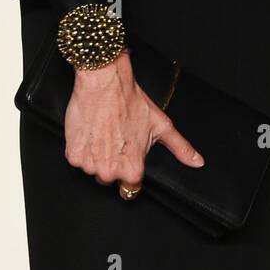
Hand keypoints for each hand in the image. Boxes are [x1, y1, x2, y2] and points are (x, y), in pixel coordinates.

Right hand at [66, 48, 203, 186]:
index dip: (131, 168)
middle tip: (118, 139)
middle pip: (110, 178)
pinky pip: (78, 159)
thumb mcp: (162, 126)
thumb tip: (197, 162)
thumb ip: (180, 148)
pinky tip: (93, 132)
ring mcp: (89, 164)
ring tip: (106, 133)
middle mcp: (109, 171)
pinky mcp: (73, 155)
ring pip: (94, 169)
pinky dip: (84, 148)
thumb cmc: (131, 102)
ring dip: (98, 155)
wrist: (105, 83)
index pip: (131, 186)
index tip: (130, 152)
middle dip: (114, 162)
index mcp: (132, 169)